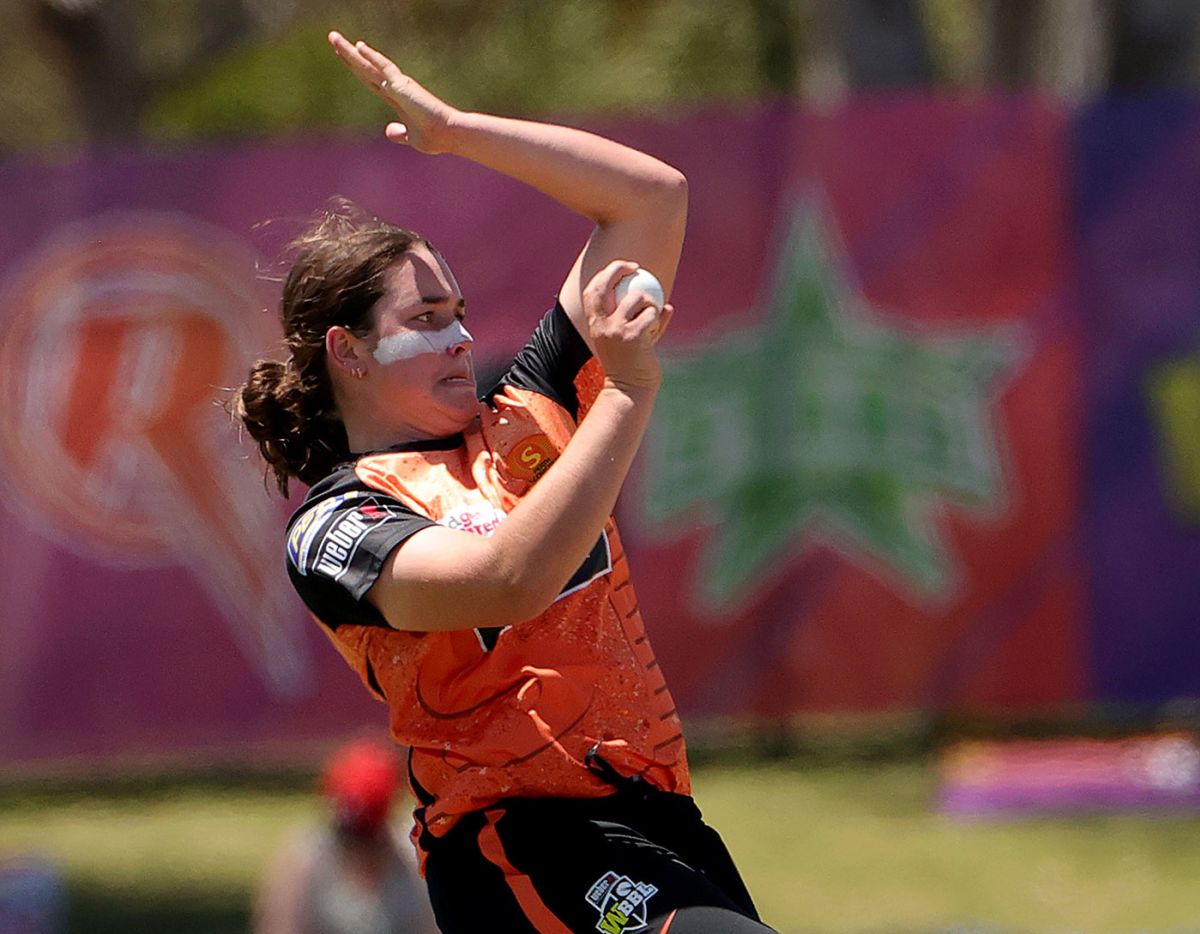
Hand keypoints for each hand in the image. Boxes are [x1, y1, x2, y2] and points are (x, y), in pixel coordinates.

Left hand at [328, 31, 458, 153]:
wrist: (448, 135)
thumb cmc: (435, 137)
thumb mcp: (411, 138)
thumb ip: (399, 134)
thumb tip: (388, 132)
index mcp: (397, 98)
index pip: (370, 79)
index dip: (356, 67)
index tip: (344, 56)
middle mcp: (396, 87)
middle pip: (365, 68)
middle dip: (347, 53)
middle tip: (332, 37)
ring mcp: (399, 85)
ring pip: (369, 65)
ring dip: (350, 51)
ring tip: (334, 37)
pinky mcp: (403, 86)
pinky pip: (385, 68)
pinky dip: (372, 57)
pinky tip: (359, 46)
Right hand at [583, 260, 674, 392]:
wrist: (629, 390)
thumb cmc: (630, 365)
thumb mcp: (626, 340)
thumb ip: (636, 320)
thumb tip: (658, 299)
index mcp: (595, 325)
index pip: (592, 290)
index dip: (605, 274)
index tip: (623, 268)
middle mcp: (602, 325)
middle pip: (604, 286)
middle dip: (617, 269)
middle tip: (636, 268)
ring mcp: (616, 330)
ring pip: (636, 298)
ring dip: (649, 303)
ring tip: (652, 317)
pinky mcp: (633, 336)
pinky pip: (651, 315)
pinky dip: (658, 319)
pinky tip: (659, 326)